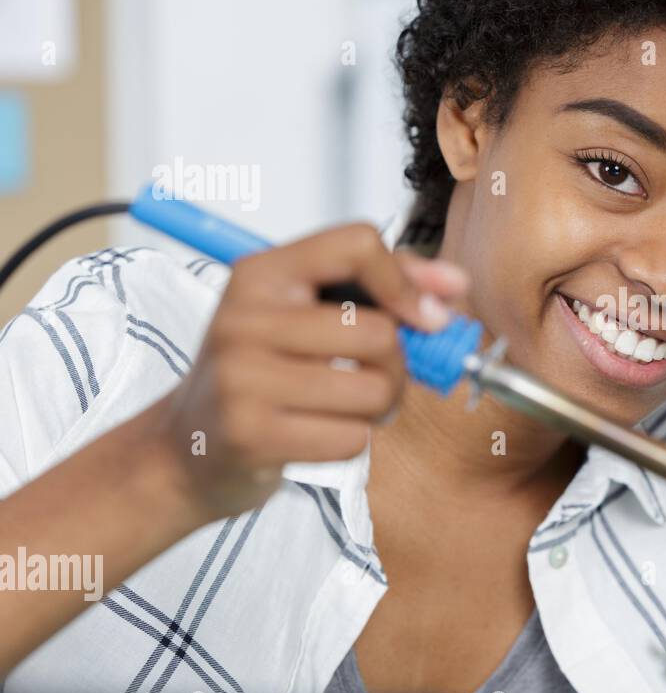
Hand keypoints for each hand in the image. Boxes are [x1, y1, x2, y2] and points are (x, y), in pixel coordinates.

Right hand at [142, 223, 468, 525]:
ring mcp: (242, 377)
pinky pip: (351, 438)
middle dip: (397, 365)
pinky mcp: (251, 434)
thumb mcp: (303, 314)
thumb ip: (381, 287)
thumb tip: (455, 285)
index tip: (426, 316)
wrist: (185, 448)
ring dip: (377, 409)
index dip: (407, 281)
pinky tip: (314, 437)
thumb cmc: (264, 373)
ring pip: (374, 390)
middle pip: (379, 332)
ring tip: (343, 409)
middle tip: (372, 379)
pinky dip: (350, 443)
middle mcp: (244, 317)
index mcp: (260, 273)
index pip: (356, 244)